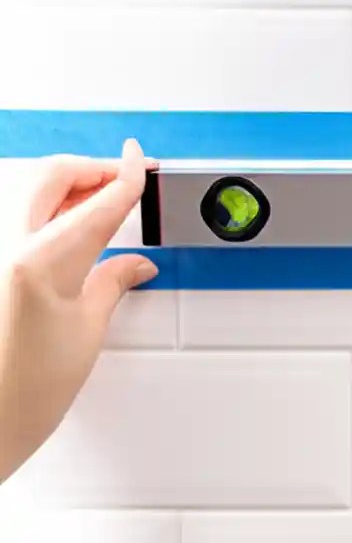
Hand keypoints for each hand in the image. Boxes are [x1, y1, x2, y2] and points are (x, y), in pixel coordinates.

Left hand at [0, 140, 156, 481]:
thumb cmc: (24, 391)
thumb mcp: (87, 331)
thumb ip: (111, 283)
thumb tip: (134, 265)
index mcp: (44, 261)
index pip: (100, 200)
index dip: (127, 174)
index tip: (140, 159)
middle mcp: (10, 248)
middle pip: (56, 176)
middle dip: (95, 169)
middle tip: (127, 176)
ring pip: (35, 190)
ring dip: (73, 186)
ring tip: (104, 200)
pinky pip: (23, 218)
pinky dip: (53, 210)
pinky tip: (73, 226)